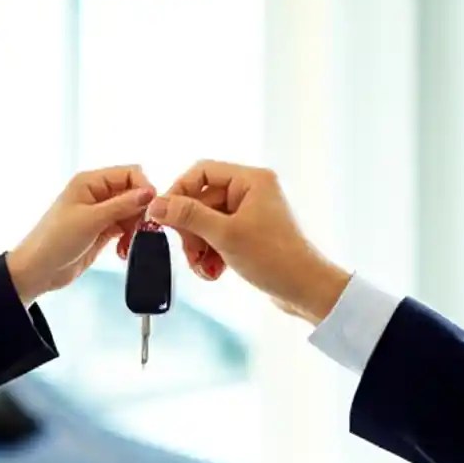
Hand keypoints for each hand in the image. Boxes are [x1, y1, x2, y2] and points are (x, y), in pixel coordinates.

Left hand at [7, 166, 156, 304]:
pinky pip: (125, 229)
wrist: (39, 270)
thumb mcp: (91, 220)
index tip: (150, 209)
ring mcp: (99, 213)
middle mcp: (96, 194)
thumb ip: (122, 205)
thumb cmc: (54, 241)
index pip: (129, 173)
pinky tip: (123, 250)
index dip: (143, 189)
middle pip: (133, 194)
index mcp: (89, 182)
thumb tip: (149, 192)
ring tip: (129, 244)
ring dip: (136, 228)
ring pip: (132, 213)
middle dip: (141, 212)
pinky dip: (129, 239)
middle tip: (140, 230)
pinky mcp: (102, 231)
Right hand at [146, 160, 351, 324]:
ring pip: (206, 222)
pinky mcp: (250, 235)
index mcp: (251, 180)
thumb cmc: (276, 259)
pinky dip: (211, 254)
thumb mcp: (225, 235)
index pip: (201, 172)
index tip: (163, 217)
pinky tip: (214, 272)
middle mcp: (252, 191)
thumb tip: (156, 205)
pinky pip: (217, 236)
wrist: (307, 290)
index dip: (178, 192)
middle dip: (190, 230)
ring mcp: (251, 214)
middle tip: (189, 252)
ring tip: (203, 267)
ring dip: (198, 246)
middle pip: (201, 200)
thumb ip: (188, 217)